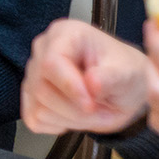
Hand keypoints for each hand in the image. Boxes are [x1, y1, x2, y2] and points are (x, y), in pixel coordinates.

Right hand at [20, 18, 149, 134]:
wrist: (122, 85)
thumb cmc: (125, 72)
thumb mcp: (129, 73)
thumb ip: (112, 78)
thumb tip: (92, 83)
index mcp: (66, 34)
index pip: (51, 62)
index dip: (69, 87)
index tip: (91, 105)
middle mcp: (43, 49)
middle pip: (42, 88)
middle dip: (75, 109)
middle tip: (102, 111)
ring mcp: (33, 73)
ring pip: (39, 108)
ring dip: (71, 119)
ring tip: (93, 111)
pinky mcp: (29, 95)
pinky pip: (35, 119)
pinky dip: (58, 124)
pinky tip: (75, 114)